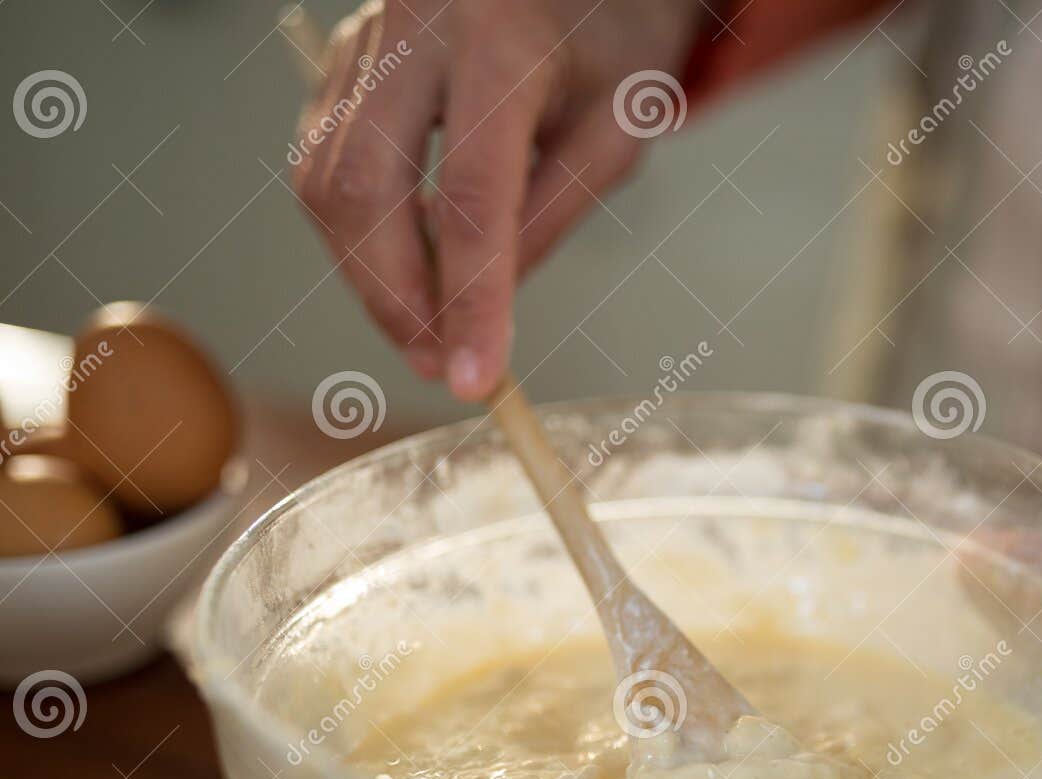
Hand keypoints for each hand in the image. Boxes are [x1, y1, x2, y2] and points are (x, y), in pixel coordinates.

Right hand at [292, 0, 703, 397]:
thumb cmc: (614, 39)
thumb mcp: (618, 131)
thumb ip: (552, 217)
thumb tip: (481, 311)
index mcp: (502, 37)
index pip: (472, 197)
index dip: (470, 299)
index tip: (476, 379)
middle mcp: (414, 23)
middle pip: (364, 189)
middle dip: (395, 300)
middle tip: (441, 367)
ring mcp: (364, 35)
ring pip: (324, 181)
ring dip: (368, 278)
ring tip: (428, 334)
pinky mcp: (341, 55)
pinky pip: (323, 161)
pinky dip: (355, 234)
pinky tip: (404, 270)